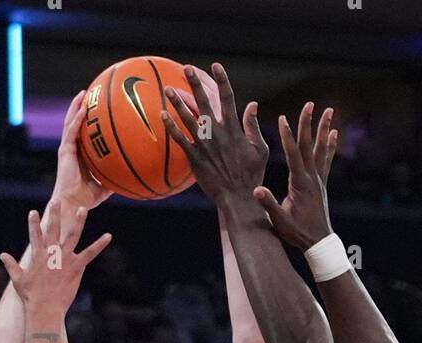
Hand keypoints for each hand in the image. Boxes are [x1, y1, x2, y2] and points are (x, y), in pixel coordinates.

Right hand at [0, 204, 110, 313]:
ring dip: (78, 221)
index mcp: (37, 255)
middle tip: (57, 200)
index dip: (33, 223)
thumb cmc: (31, 297)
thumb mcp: (18, 280)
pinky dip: (99, 244)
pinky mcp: (76, 266)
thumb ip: (11, 265)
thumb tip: (1, 256)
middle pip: (53, 228)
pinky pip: (90, 253)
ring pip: (72, 235)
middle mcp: (51, 253)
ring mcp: (64, 258)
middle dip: (54, 214)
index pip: (34, 235)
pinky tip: (108, 236)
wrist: (44, 308)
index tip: (33, 212)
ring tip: (82, 209)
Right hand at [46, 90, 110, 230]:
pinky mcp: (65, 152)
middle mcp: (71, 150)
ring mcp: (67, 149)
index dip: (86, 121)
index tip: (95, 109)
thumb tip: (128, 177)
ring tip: (83, 93)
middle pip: (74, 123)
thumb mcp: (104, 187)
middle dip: (80, 107)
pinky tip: (83, 109)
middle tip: (88, 94)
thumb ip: (112, 179)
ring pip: (70, 122)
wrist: (73, 204)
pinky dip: (77, 119)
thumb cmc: (86, 199)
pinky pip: (71, 131)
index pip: (82, 134)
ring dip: (76, 107)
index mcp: (78, 156)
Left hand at [162, 63, 267, 209]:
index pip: (227, 98)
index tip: (216, 66)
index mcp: (234, 128)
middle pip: (204, 102)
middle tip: (187, 68)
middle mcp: (217, 133)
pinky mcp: (194, 158)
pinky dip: (171, 126)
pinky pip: (180, 139)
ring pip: (188, 118)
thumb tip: (252, 104)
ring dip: (177, 102)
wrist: (237, 198)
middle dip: (195, 83)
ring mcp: (204, 145)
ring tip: (168, 89)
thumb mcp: (259, 150)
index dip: (222, 80)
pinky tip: (162, 115)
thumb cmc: (251, 175)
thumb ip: (253, 126)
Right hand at [254, 103, 337, 251]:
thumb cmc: (297, 234)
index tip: (282, 119)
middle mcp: (312, 178)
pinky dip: (330, 145)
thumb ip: (269, 205)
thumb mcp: (280, 221)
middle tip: (310, 104)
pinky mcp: (322, 184)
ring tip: (329, 110)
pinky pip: (327, 160)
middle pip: (308, 146)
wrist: (319, 243)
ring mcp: (319, 180)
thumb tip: (256, 191)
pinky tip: (334, 133)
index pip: (292, 155)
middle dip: (308, 124)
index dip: (287, 137)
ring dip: (324, 128)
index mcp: (300, 184)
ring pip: (321, 149)